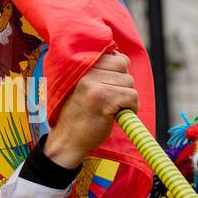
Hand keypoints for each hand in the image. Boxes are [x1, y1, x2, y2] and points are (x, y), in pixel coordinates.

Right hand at [45, 52, 138, 168]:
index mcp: (80, 65)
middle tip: (111, 100)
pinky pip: (131, 96)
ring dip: (127, 98)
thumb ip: (100, 71)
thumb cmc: (79, 114)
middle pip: (124, 67)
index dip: (120, 73)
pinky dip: (131, 108)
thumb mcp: (85, 86)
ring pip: (129, 81)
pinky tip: (116, 115)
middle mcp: (85, 70)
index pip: (117, 57)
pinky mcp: (102, 98)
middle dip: (123, 85)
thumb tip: (124, 60)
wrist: (66, 140)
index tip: (111, 87)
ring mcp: (93, 83)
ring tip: (111, 108)